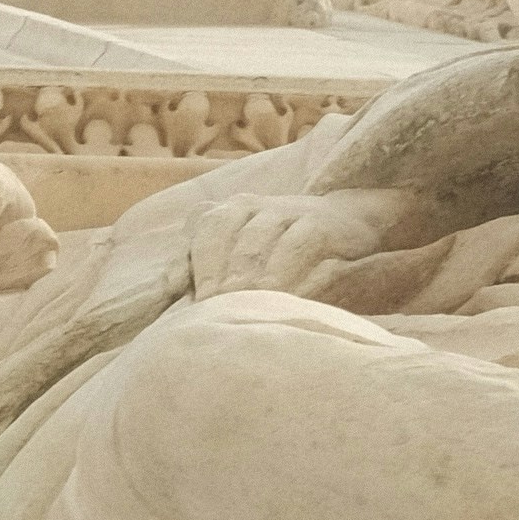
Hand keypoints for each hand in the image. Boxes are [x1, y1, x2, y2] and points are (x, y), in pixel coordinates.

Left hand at [175, 176, 424, 305]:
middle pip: (226, 239)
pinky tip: (277, 299)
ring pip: (256, 244)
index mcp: (229, 209)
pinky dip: (283, 273)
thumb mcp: (243, 252)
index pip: (203, 228)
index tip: (197, 303)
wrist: (352, 221)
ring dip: (246, 281)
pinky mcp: (318, 222)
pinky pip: (295, 246)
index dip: (196, 267)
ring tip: (241, 311)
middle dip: (218, 280)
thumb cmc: (286, 249)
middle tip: (216, 315)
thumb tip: (167, 288)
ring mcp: (286, 210)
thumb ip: (202, 266)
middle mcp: (254, 204)